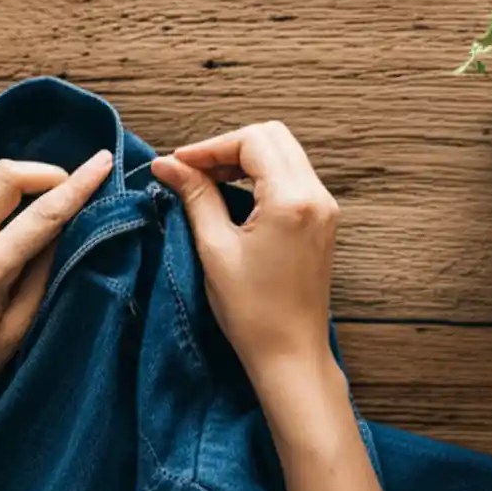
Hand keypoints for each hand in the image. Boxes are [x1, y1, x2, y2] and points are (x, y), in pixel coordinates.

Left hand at [0, 151, 113, 438]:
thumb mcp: (16, 328)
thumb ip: (42, 274)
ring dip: (9, 178)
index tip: (103, 161)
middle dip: (43, 172)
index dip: (80, 183)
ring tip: (27, 202)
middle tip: (62, 188)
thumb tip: (63, 230)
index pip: (45, 212)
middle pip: (6, 174)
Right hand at [151, 122, 338, 389]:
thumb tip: (167, 164)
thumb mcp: (214, 248)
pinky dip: (261, 175)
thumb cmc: (252, 311)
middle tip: (192, 170)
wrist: (290, 353)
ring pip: (283, 153)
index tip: (177, 164)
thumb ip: (194, 196)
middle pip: (272, 137)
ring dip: (244, 159)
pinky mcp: (322, 220)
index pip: (252, 141)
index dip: (210, 147)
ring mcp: (324, 208)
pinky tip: (232, 195)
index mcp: (291, 200)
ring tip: (206, 182)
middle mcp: (316, 196)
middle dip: (228, 147)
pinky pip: (292, 176)